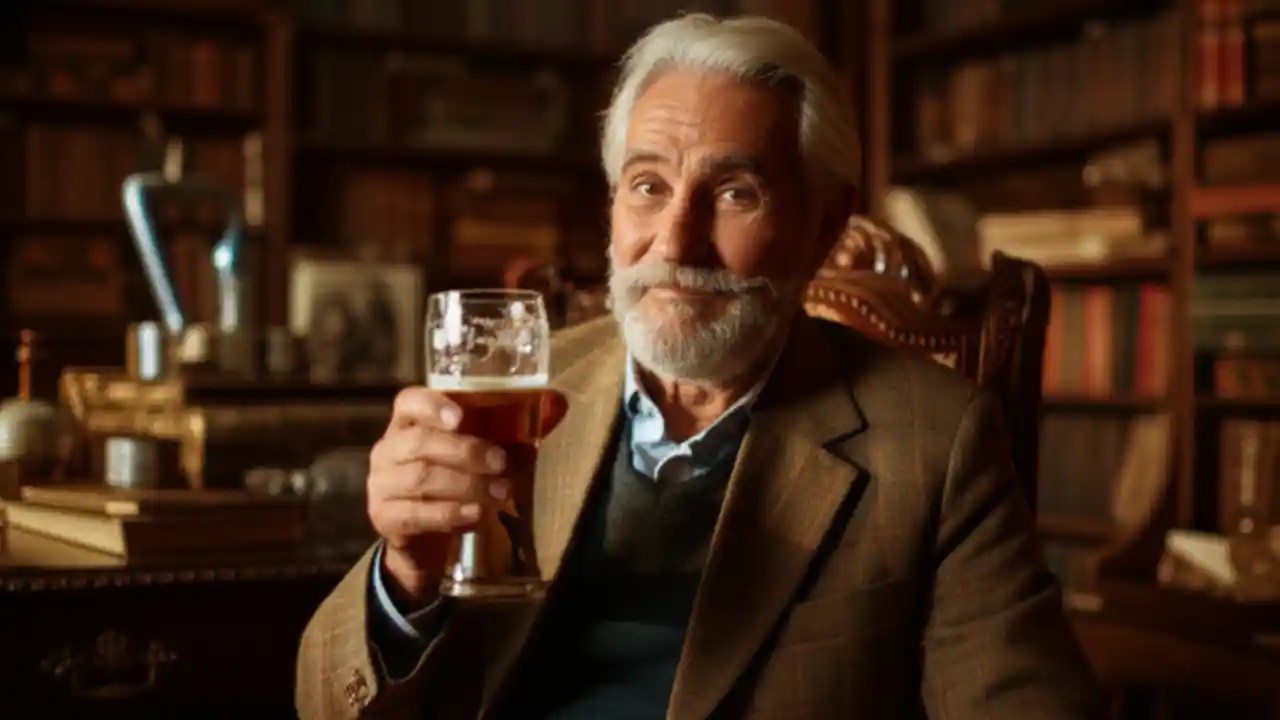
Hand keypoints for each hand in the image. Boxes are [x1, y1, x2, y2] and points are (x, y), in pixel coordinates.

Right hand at [367, 386, 567, 605]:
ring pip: (421, 478)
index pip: (408, 401)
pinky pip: (416, 513)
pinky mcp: (384, 517)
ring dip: (466, 484)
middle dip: (465, 451)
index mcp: (408, 424)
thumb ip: (513, 430)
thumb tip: (556, 403)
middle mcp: (388, 450)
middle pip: (420, 442)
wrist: (423, 540)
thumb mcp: (480, 455)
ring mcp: (381, 485)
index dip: (432, 405)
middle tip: (501, 463)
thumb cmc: (454, 482)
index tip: (460, 417)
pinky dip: (449, 513)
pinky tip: (475, 516)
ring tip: (500, 492)